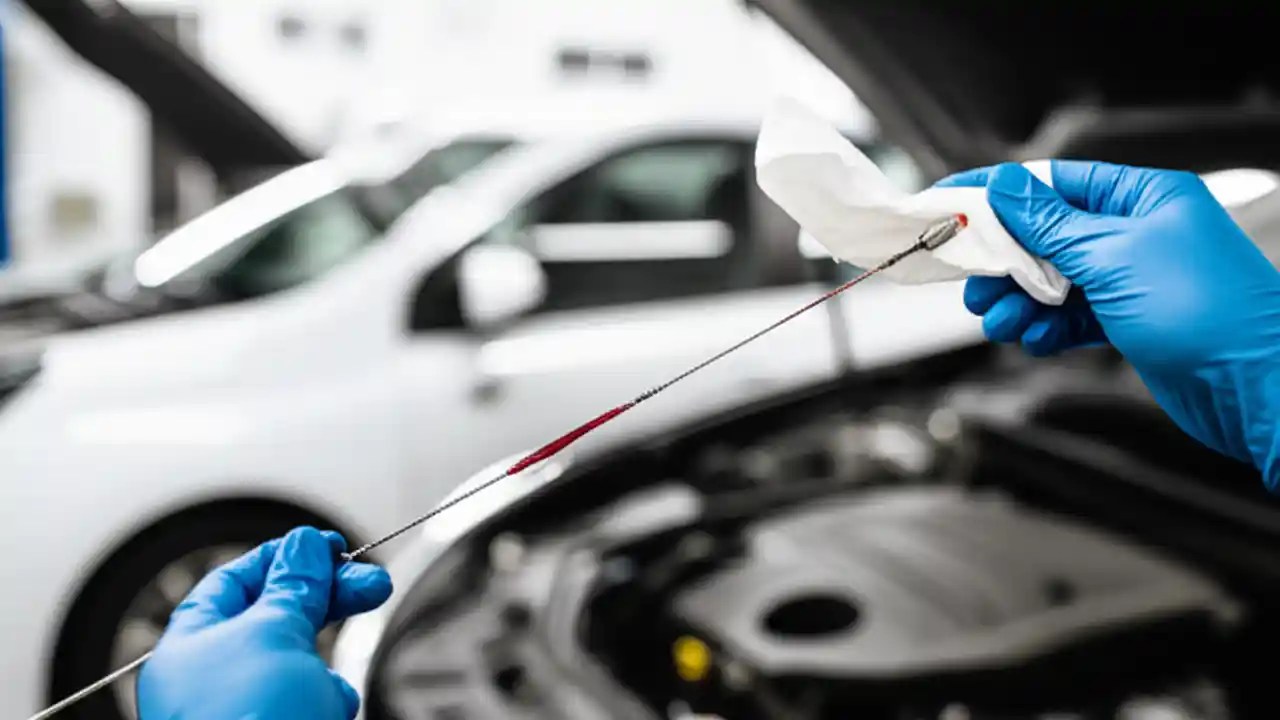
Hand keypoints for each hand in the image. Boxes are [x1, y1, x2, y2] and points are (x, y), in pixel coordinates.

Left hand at [137, 527, 392, 719]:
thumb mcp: (274, 634)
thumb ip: (293, 585)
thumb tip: (303, 546)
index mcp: (189, 646)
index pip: (239, 581)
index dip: (287, 558)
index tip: (332, 549)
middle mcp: (213, 680)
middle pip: (279, 619)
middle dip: (327, 603)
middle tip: (371, 586)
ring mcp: (248, 711)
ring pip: (305, 667)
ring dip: (325, 671)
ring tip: (322, 691)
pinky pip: (317, 703)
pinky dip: (329, 704)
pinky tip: (327, 712)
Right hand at [939, 161, 1279, 484]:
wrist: (1256, 388)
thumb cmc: (1207, 312)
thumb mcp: (1113, 256)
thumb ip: (1050, 223)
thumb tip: (1004, 186)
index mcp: (1145, 198)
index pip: (1056, 182)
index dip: (1001, 193)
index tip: (954, 201)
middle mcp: (1139, 233)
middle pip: (1047, 235)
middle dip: (1006, 261)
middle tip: (974, 282)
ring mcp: (1135, 279)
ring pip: (1054, 280)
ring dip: (1019, 301)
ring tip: (1000, 322)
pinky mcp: (1130, 322)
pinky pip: (1071, 316)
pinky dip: (1045, 326)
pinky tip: (1032, 338)